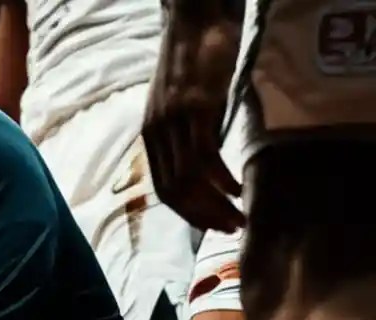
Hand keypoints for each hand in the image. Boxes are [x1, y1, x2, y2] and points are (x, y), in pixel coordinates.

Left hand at [142, 4, 243, 232]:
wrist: (195, 21)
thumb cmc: (195, 61)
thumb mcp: (182, 105)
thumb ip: (187, 134)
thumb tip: (206, 166)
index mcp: (151, 135)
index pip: (163, 188)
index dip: (187, 213)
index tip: (211, 226)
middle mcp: (157, 132)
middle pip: (173, 191)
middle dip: (201, 217)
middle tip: (229, 229)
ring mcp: (175, 122)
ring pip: (188, 180)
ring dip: (214, 205)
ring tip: (237, 217)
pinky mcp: (196, 109)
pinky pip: (204, 156)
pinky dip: (220, 179)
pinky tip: (236, 188)